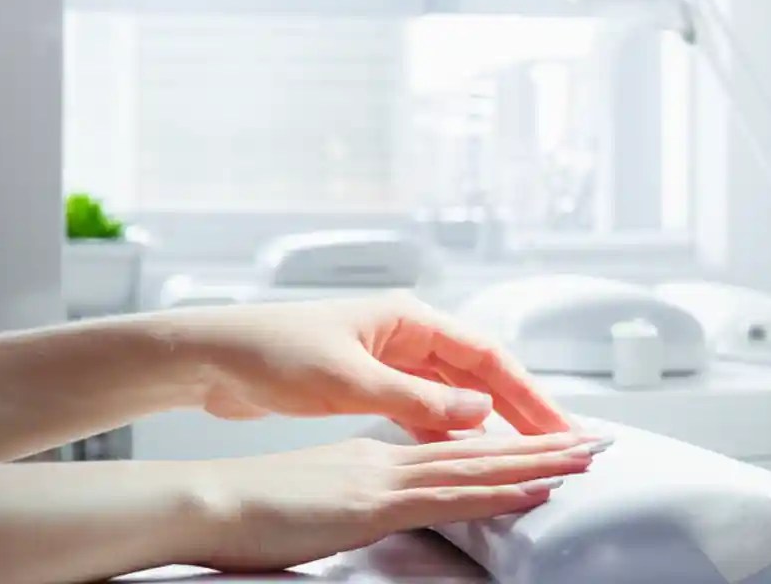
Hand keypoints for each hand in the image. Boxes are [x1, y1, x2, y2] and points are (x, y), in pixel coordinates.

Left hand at [160, 292, 570, 438]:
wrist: (211, 358)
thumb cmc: (272, 353)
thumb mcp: (349, 380)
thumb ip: (417, 400)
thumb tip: (480, 412)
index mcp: (407, 319)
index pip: (486, 356)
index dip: (527, 392)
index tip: (558, 424)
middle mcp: (405, 334)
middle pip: (479, 374)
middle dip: (520, 407)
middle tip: (559, 442)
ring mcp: (389, 360)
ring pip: (455, 393)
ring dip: (488, 421)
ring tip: (525, 452)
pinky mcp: (368, 385)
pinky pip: (424, 408)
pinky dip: (448, 430)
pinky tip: (465, 453)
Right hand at [189, 431, 605, 572]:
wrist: (207, 500)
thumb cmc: (250, 505)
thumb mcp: (316, 495)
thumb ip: (357, 493)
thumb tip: (382, 497)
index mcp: (376, 458)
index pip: (457, 449)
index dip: (508, 445)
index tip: (550, 446)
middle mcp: (389, 460)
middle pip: (480, 449)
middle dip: (542, 446)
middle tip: (596, 442)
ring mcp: (384, 478)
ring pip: (478, 465)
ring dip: (539, 461)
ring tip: (587, 456)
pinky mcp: (374, 503)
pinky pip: (450, 495)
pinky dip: (499, 491)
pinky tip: (537, 490)